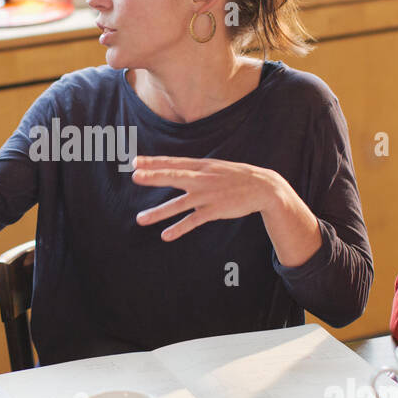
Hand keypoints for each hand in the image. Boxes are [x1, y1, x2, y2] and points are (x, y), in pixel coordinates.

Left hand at [131, 155, 288, 241]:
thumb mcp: (213, 167)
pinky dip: (179, 228)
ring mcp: (208, 195)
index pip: (173, 162)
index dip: (153, 162)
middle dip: (154, 177)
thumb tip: (173, 167)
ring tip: (140, 219)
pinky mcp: (215, 210)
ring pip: (179, 204)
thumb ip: (193, 168)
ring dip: (159, 212)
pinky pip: (193, 220)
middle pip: (174, 176)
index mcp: (201, 166)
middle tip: (135, 176)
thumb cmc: (234, 177)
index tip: (134, 161)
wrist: (262, 187)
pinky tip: (166, 235)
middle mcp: (202, 179)